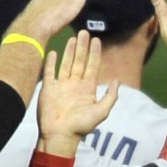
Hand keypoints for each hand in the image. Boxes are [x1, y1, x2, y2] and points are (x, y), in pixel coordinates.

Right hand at [35, 31, 118, 155]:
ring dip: (69, 51)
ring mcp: (61, 86)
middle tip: (84, 32)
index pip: (92, 66)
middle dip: (82, 47)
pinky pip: (50, 73)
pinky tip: (54, 52)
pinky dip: (51, 63)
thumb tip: (118, 81)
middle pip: (79, 61)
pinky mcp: (48, 89)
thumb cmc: (81, 126)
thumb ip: (110, 96)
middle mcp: (75, 84)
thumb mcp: (101, 111)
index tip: (97, 40)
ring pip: (66, 64)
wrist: (60, 135)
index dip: (95, 53)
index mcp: (87, 88)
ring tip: (72, 37)